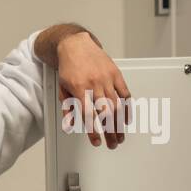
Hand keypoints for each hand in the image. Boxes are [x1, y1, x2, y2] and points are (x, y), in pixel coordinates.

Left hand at [57, 32, 130, 149]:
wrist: (76, 46)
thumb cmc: (68, 68)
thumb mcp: (62, 89)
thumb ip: (67, 107)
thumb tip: (71, 124)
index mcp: (80, 89)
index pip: (88, 115)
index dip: (93, 131)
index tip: (97, 142)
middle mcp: (95, 84)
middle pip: (106, 113)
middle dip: (111, 131)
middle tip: (113, 144)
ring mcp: (107, 79)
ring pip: (117, 105)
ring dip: (120, 124)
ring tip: (121, 136)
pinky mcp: (116, 74)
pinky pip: (125, 93)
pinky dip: (128, 108)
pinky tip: (127, 119)